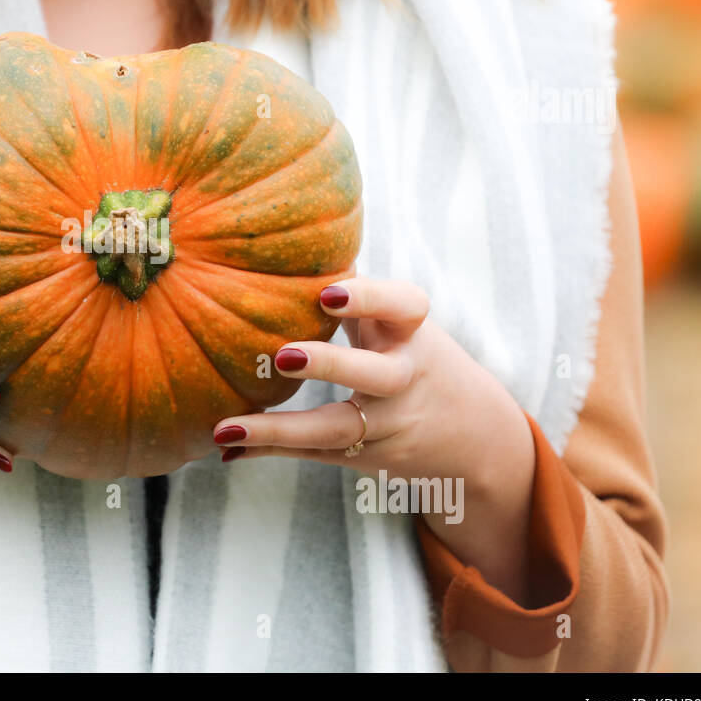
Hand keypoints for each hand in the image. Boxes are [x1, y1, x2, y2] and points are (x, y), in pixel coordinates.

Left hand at [211, 278, 536, 600]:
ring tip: (226, 427)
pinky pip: (314, 454)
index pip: (404, 306)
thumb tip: (287, 245)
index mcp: (412, 332)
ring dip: (277, 429)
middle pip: (377, 375)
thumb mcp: (399, 322)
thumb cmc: (413, 354)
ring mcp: (388, 423)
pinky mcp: (367, 455)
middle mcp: (405, 378)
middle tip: (285, 355)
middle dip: (332, 366)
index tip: (327, 292)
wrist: (475, 434)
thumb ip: (356, 294)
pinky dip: (268, 450)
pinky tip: (226, 447)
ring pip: (334, 429)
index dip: (368, 298)